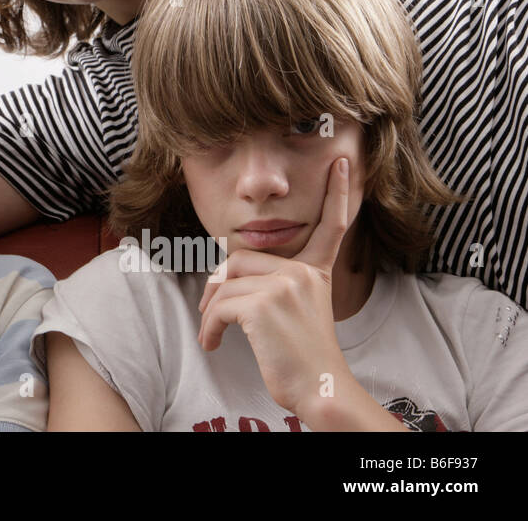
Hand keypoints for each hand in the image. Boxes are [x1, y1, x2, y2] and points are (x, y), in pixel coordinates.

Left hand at [196, 157, 353, 416]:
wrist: (318, 390)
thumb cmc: (300, 358)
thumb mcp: (291, 312)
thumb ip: (270, 285)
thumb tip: (221, 275)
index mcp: (315, 273)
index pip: (331, 226)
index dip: (338, 193)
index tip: (341, 161)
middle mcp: (304, 273)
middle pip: (239, 259)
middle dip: (217, 287)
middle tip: (209, 314)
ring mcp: (286, 285)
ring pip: (225, 285)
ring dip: (210, 313)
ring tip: (213, 336)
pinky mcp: (265, 303)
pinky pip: (219, 306)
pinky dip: (209, 327)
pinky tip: (213, 345)